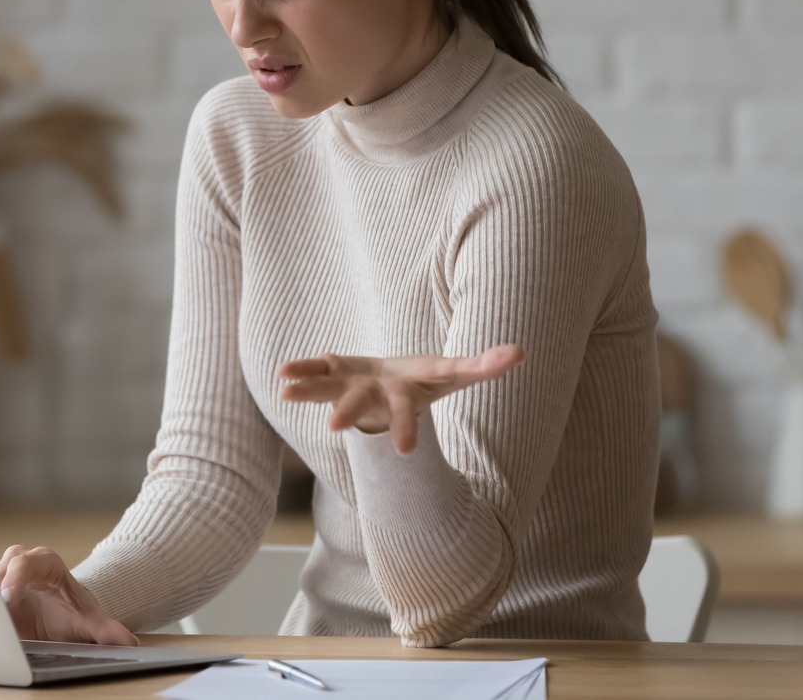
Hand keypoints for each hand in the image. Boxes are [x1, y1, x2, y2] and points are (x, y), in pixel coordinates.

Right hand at [0, 545, 137, 645]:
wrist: (63, 616)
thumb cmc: (73, 613)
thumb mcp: (88, 622)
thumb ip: (106, 630)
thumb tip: (128, 642)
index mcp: (45, 564)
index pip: (28, 562)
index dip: (16, 576)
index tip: (8, 596)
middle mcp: (22, 564)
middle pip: (2, 565)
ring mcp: (2, 577)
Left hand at [278, 344, 525, 452]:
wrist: (391, 389)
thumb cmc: (425, 382)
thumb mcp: (454, 373)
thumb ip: (484, 365)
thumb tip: (521, 353)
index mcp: (402, 396)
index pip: (405, 411)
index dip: (405, 427)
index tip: (404, 450)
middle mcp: (373, 395)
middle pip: (360, 404)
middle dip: (346, 413)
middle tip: (331, 426)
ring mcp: (351, 384)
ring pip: (327, 388)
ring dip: (307, 389)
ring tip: (284, 391)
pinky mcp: (335, 371)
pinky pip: (316, 369)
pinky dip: (301, 369)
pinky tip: (281, 373)